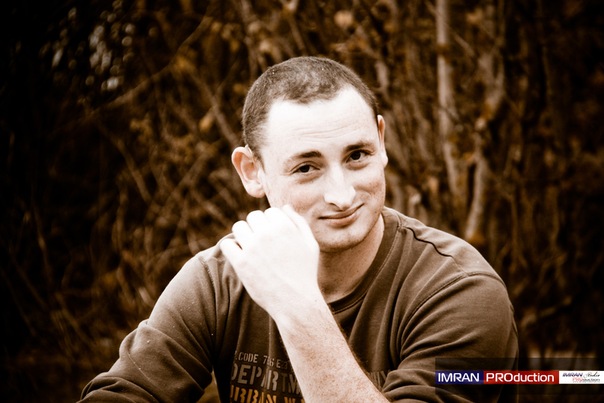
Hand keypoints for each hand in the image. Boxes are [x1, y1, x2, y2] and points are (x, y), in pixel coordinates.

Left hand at [220, 205, 321, 319]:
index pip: (269, 212)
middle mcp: (267, 234)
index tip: (274, 237)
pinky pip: (227, 245)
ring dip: (243, 235)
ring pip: (238, 227)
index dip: (271, 224)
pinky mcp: (241, 263)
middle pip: (253, 217)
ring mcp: (252, 248)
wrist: (295, 301)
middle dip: (257, 227)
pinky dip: (232, 248)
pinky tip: (240, 256)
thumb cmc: (305, 273)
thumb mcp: (310, 245)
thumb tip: (285, 207)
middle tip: (262, 244)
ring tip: (251, 248)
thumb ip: (298, 222)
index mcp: (285, 227)